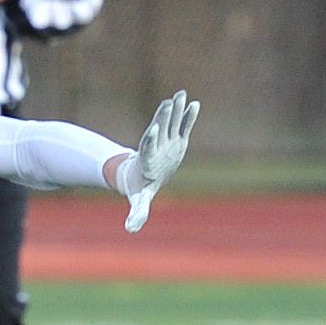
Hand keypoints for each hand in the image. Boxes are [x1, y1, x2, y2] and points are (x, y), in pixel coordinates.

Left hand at [117, 90, 199, 231]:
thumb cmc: (138, 188)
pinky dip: (188, 116)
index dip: (150, 138)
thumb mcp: (139, 200)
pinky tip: (195, 104)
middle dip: (163, 117)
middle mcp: (156, 146)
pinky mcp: (176, 140)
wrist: (137, 175)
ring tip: (180, 95)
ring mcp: (166, 141)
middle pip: (159, 129)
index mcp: (147, 159)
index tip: (153, 128)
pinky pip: (182, 126)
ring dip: (175, 110)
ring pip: (170, 123)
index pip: (147, 147)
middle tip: (168, 102)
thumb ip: (137, 213)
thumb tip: (130, 230)